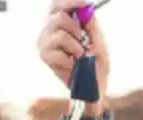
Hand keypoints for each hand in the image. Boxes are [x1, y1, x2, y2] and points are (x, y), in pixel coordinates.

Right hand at [37, 0, 110, 116]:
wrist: (93, 88)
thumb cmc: (96, 64)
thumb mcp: (99, 42)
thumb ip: (92, 26)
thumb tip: (87, 10)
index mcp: (63, 22)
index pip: (59, 4)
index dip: (70, 1)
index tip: (84, 3)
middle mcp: (50, 29)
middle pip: (57, 14)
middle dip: (75, 27)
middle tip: (83, 38)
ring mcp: (45, 42)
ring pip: (59, 33)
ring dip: (75, 46)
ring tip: (80, 56)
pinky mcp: (44, 55)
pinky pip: (56, 51)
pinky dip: (69, 59)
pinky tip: (72, 64)